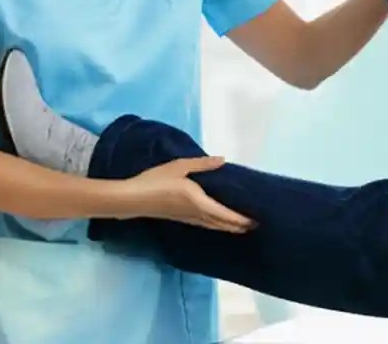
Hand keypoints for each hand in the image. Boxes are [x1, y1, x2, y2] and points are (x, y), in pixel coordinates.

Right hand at [122, 156, 255, 233]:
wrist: (133, 198)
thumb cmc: (156, 180)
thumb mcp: (179, 167)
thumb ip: (202, 164)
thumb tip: (223, 160)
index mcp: (199, 202)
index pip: (224, 214)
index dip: (239, 219)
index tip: (254, 221)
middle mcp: (196, 213)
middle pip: (221, 223)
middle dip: (237, 225)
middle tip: (252, 226)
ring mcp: (188, 218)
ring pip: (212, 225)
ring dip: (227, 227)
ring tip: (240, 227)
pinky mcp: (180, 219)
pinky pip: (204, 224)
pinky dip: (215, 225)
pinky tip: (215, 223)